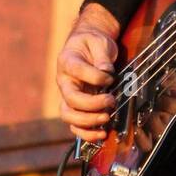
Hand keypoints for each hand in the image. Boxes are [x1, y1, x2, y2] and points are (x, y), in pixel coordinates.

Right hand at [56, 24, 118, 142]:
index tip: (110, 77)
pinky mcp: (75, 106)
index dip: (94, 77)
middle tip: (111, 101)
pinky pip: (74, 124)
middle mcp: (64, 80)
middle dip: (92, 104)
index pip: (76, 70)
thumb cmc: (93, 43)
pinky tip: (101, 133)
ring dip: (87, 121)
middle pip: (70, 98)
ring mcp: (68, 95)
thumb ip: (102, 56)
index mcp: (67, 61)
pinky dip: (86, 132)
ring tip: (106, 118)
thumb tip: (106, 72)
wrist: (88, 45)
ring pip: (68, 114)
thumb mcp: (100, 42)